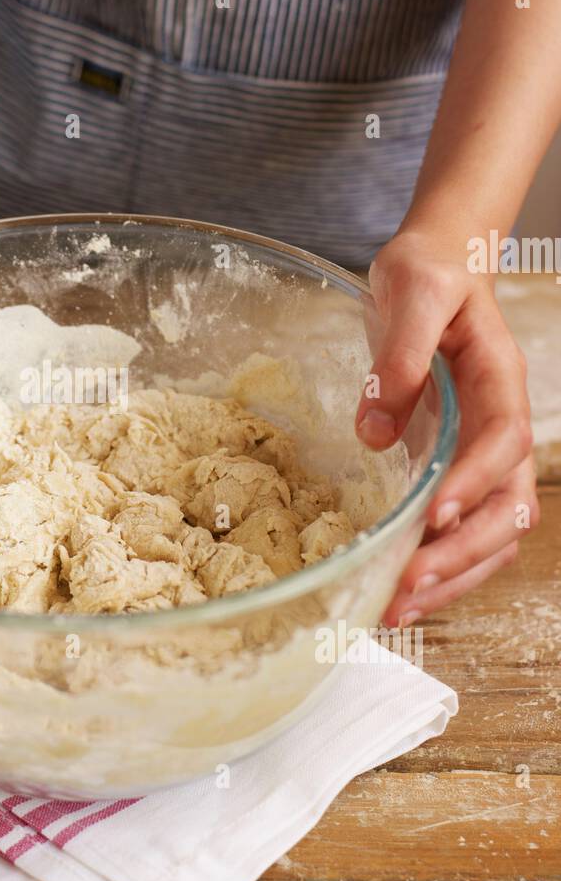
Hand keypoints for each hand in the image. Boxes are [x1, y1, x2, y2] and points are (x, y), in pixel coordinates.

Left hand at [355, 230, 536, 627]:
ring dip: (451, 576)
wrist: (434, 270)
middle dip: (461, 554)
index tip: (435, 516)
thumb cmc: (428, 274)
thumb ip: (398, 357)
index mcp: (499, 381)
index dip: (474, 483)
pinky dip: (438, 566)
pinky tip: (397, 592)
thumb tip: (373, 432)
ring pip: (491, 533)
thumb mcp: (412, 293)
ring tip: (396, 611)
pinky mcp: (454, 468)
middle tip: (406, 587)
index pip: (503, 442)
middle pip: (506, 508)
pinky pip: (462, 529)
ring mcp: (480, 454)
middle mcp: (499, 426)